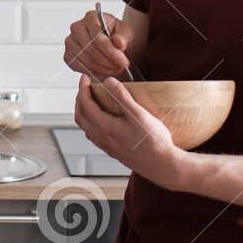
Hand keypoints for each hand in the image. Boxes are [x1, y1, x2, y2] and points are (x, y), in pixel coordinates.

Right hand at [63, 9, 135, 79]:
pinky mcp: (68, 54)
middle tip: (120, 68)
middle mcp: (77, 27)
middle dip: (108, 62)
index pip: (98, 38)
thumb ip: (123, 36)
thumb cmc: (116, 34)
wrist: (109, 41)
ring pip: (85, 60)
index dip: (112, 53)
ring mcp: (70, 41)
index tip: (123, 62)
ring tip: (114, 70)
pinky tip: (103, 70)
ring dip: (102, 69)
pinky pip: (77, 66)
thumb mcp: (126, 32)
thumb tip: (119, 42)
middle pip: (90, 50)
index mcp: (91, 17)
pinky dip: (92, 72)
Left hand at [74, 74, 188, 191]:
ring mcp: (106, 146)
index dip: (82, 89)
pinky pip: (94, 135)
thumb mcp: (139, 114)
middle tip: (86, 86)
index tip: (85, 77)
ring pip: (86, 127)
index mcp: (105, 127)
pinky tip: (103, 119)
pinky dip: (92, 122)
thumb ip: (122, 97)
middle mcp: (102, 138)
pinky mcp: (113, 151)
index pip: (85, 104)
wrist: (162, 166)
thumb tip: (108, 81)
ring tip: (93, 99)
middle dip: (80, 99)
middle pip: (80, 116)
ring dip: (84, 111)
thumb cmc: (153, 141)